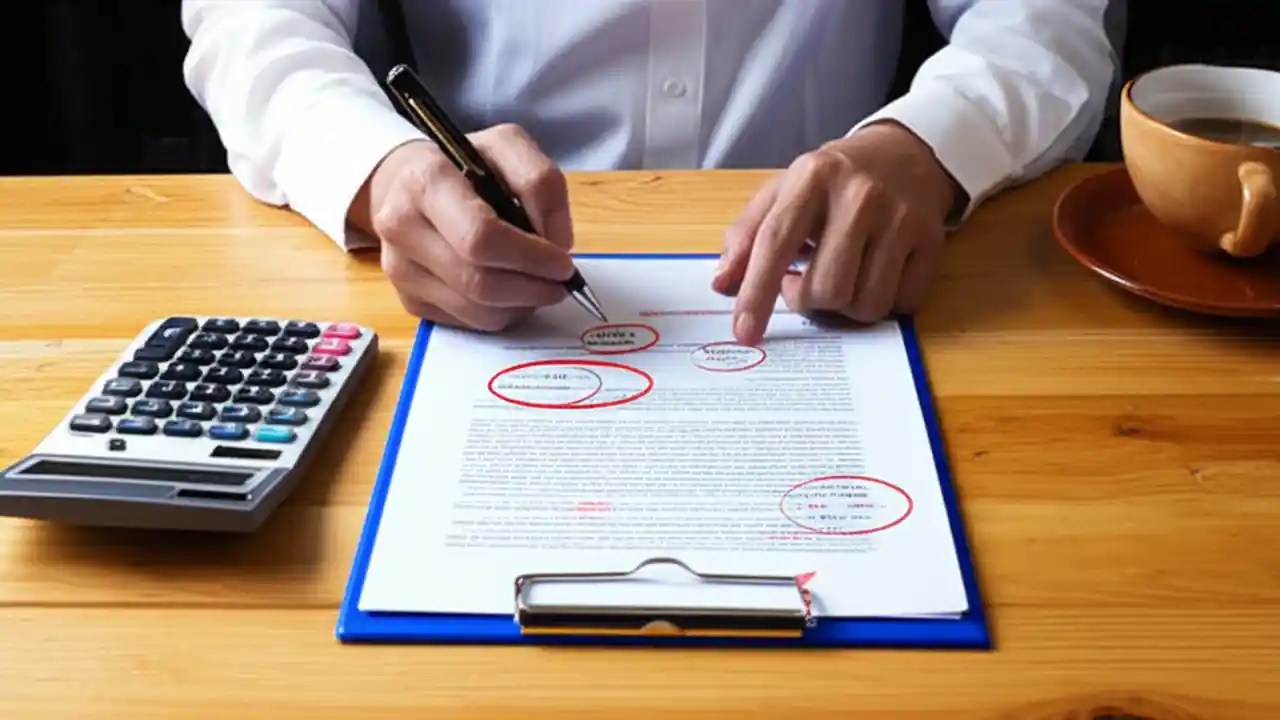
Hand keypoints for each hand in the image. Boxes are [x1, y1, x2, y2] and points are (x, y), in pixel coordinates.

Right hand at [350, 124, 575, 331]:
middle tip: (559, 283)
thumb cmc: (464, 166)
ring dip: (521, 305)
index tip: (562, 264)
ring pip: (476, 312)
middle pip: (479, 283)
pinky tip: (510, 291)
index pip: (481, 238)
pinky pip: (467, 322)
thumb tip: (557, 242)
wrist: (406, 185)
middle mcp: (401, 228)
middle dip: (532, 289)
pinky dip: (500, 313)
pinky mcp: (408, 300)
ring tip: (538, 285)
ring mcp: (399, 269)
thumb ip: (542, 182)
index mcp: (426, 182)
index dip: (530, 258)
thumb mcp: (508, 147)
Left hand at [712, 121, 959, 345]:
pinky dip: (882, 302)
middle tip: (806, 283)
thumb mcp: (783, 193)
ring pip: (865, 303)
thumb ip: (747, 236)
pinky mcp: (931, 239)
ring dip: (845, 307)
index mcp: (812, 177)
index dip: (756, 293)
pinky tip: (874, 275)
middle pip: (826, 287)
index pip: (776, 242)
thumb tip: (722, 284)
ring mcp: (901, 217)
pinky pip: (901, 304)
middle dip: (809, 301)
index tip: (744, 332)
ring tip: (840, 277)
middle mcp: (860, 194)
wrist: (905, 155)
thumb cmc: (832, 182)